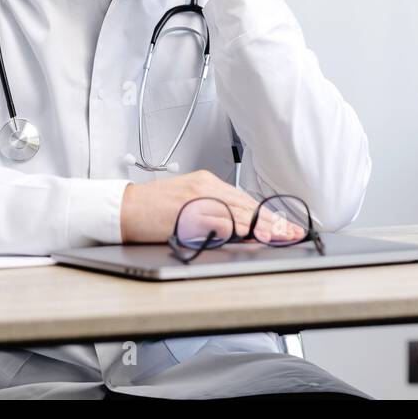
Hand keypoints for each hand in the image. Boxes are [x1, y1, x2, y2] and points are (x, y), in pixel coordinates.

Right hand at [119, 169, 303, 243]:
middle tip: (293, 232)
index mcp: (206, 182)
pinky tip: (256, 235)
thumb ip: (211, 210)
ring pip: (240, 211)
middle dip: (274, 220)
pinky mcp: (191, 211)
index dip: (268, 214)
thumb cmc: (151, 209)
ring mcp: (199, 197)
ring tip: (283, 236)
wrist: (124, 209)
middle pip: (248, 204)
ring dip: (264, 225)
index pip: (245, 199)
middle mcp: (206, 186)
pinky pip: (223, 220)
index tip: (285, 225)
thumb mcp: (186, 203)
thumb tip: (236, 227)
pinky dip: (242, 228)